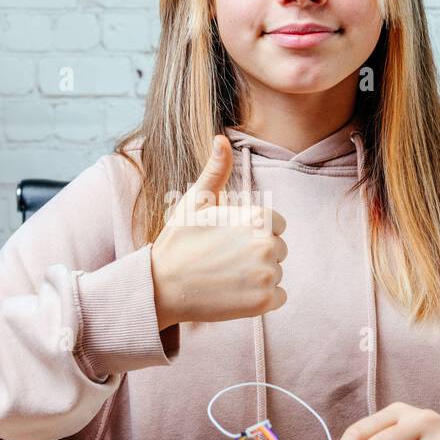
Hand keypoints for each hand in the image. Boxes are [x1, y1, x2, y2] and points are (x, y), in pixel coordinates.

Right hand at [150, 134, 287, 329]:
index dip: (252, 232)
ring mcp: (267, 275)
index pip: (275, 225)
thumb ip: (216, 171)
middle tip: (224, 260)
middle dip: (256, 255)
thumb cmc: (178, 241)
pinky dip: (261, 298)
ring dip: (257, 277)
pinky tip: (235, 293)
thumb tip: (221, 138)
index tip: (228, 241)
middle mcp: (269, 244)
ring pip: (276, 273)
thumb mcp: (196, 200)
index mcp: (259, 217)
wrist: (161, 287)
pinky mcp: (264, 302)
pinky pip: (278, 297)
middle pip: (278, 250)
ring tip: (226, 276)